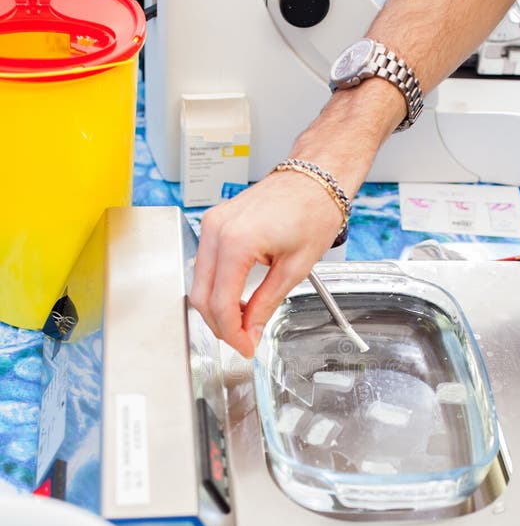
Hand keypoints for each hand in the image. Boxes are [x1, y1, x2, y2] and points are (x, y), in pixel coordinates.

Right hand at [190, 170, 342, 357]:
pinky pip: (204, 264)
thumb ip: (266, 304)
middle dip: (220, 324)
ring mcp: (212, 224)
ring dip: (216, 307)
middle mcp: (216, 230)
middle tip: (243, 340)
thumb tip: (251, 330)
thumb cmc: (312, 210)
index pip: (221, 303)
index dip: (232, 333)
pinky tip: (236, 298)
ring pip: (198, 282)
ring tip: (242, 322)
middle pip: (202, 295)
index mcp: (236, 242)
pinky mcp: (214, 222)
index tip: (245, 347)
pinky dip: (216, 286)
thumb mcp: (294, 268)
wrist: (315, 178)